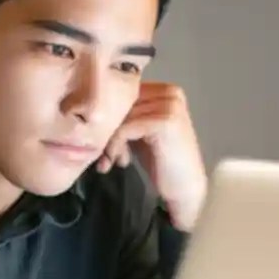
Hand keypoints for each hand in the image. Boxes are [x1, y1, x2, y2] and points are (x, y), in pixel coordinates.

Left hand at [97, 82, 207, 230]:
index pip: (123, 92)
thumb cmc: (162, 162)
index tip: (103, 142)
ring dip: (110, 142)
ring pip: (120, 116)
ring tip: (113, 161)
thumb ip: (126, 116)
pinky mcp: (164, 122)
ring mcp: (169, 105)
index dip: (109, 116)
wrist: (184, 189)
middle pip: (120, 103)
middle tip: (106, 156)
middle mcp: (170, 92)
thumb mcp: (140, 132)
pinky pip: (125, 128)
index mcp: (165, 90)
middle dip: (108, 130)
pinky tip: (119, 162)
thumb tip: (93, 109)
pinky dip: (115, 146)